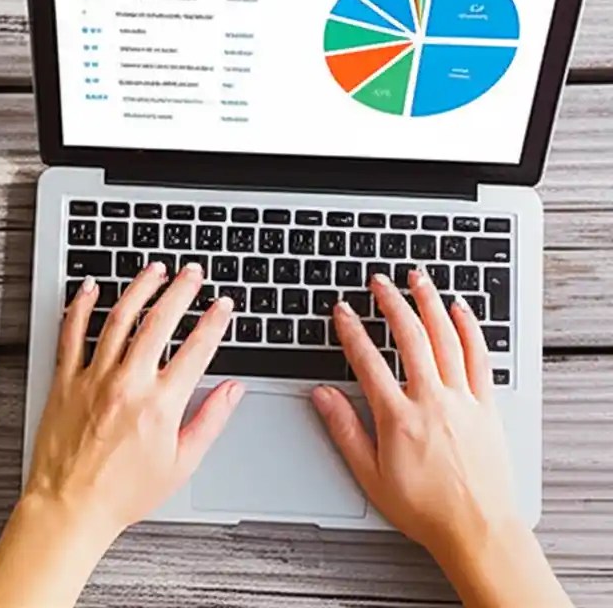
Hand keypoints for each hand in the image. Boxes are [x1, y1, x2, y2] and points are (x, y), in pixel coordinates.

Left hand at [26, 260, 243, 537]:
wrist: (72, 506)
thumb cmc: (124, 492)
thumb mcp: (181, 463)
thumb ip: (211, 420)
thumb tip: (233, 390)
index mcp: (161, 404)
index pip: (196, 349)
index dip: (214, 321)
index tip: (223, 305)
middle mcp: (128, 383)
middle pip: (160, 322)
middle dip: (181, 291)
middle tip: (192, 273)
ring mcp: (94, 378)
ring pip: (119, 318)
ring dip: (139, 288)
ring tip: (154, 270)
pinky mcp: (65, 381)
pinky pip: (72, 334)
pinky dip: (81, 306)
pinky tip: (92, 287)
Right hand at [313, 269, 512, 556]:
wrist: (477, 528)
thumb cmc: (424, 508)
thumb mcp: (369, 475)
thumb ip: (344, 429)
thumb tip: (322, 396)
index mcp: (399, 419)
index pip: (368, 362)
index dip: (351, 332)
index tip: (341, 312)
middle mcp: (432, 402)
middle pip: (410, 338)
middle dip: (390, 304)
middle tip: (378, 282)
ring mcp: (463, 400)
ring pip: (446, 339)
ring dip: (430, 303)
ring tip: (418, 280)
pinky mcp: (486, 405)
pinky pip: (479, 357)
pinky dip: (470, 328)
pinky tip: (460, 310)